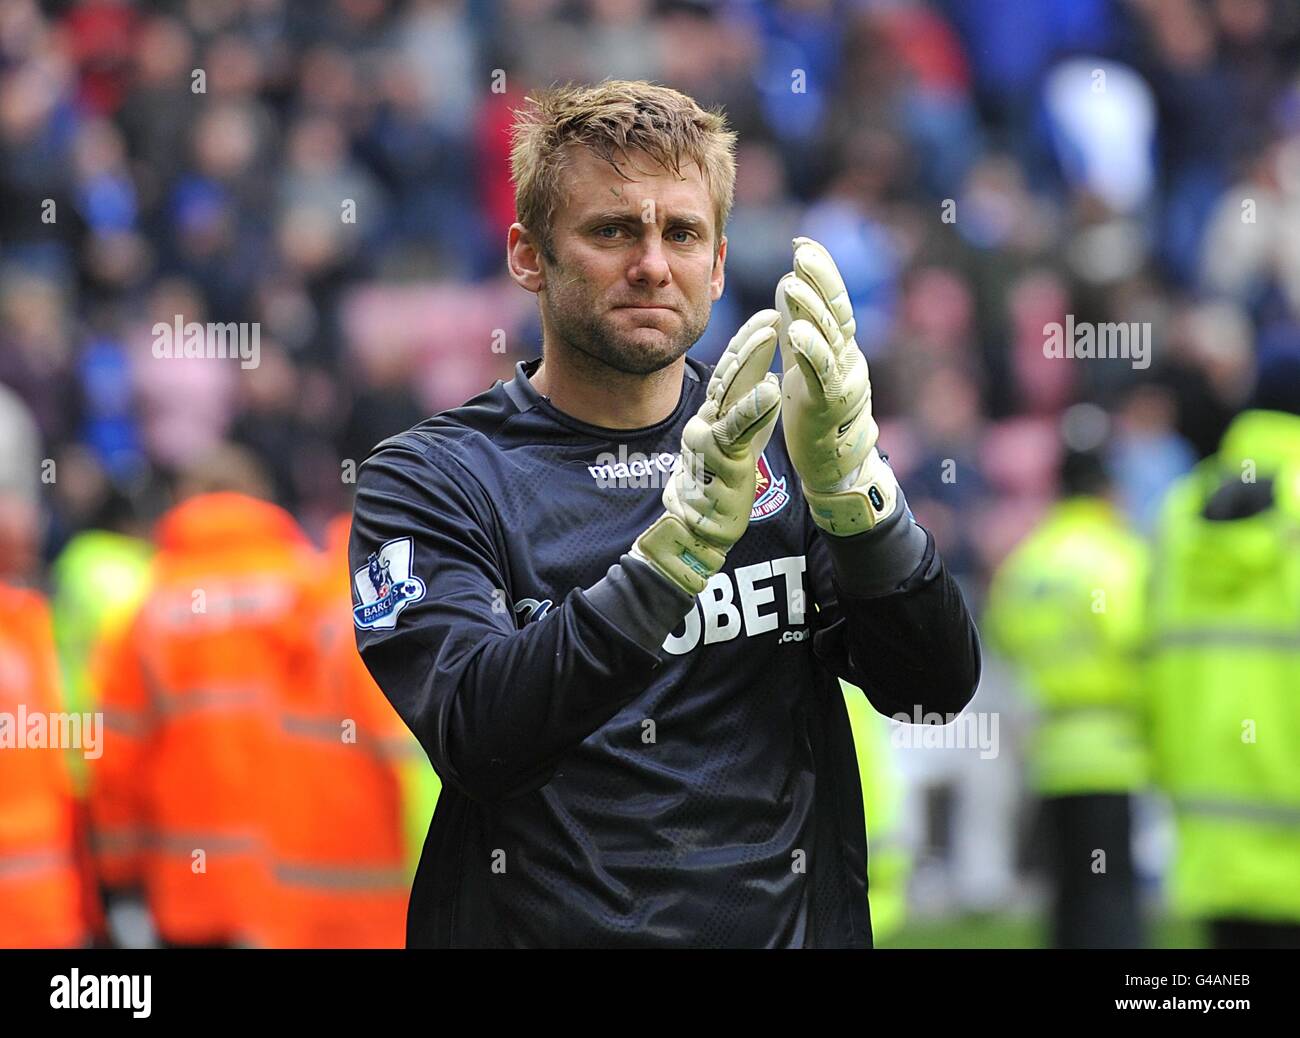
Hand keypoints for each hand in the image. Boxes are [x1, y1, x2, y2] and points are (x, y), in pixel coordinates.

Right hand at [631, 310, 782, 595]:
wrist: (699, 527)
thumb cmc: (720, 485)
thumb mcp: (741, 442)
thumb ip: (752, 412)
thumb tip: (767, 382)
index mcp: (715, 415)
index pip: (732, 372)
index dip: (748, 342)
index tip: (769, 317)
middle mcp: (707, 419)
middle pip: (729, 373)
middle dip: (750, 341)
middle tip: (772, 314)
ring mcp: (709, 437)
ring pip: (729, 393)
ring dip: (749, 361)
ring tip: (769, 336)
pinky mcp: (717, 458)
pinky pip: (736, 430)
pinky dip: (752, 408)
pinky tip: (768, 389)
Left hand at [775, 236, 897, 534]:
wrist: (831, 462)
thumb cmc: (816, 410)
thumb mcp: (803, 359)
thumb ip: (799, 323)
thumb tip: (789, 282)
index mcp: (839, 346)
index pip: (832, 301)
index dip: (821, 272)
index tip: (803, 244)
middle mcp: (847, 357)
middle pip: (838, 311)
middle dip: (821, 279)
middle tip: (803, 252)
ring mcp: (843, 380)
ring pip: (831, 338)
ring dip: (813, 309)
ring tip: (795, 282)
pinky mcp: (831, 404)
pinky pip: (822, 373)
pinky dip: (811, 349)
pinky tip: (795, 330)